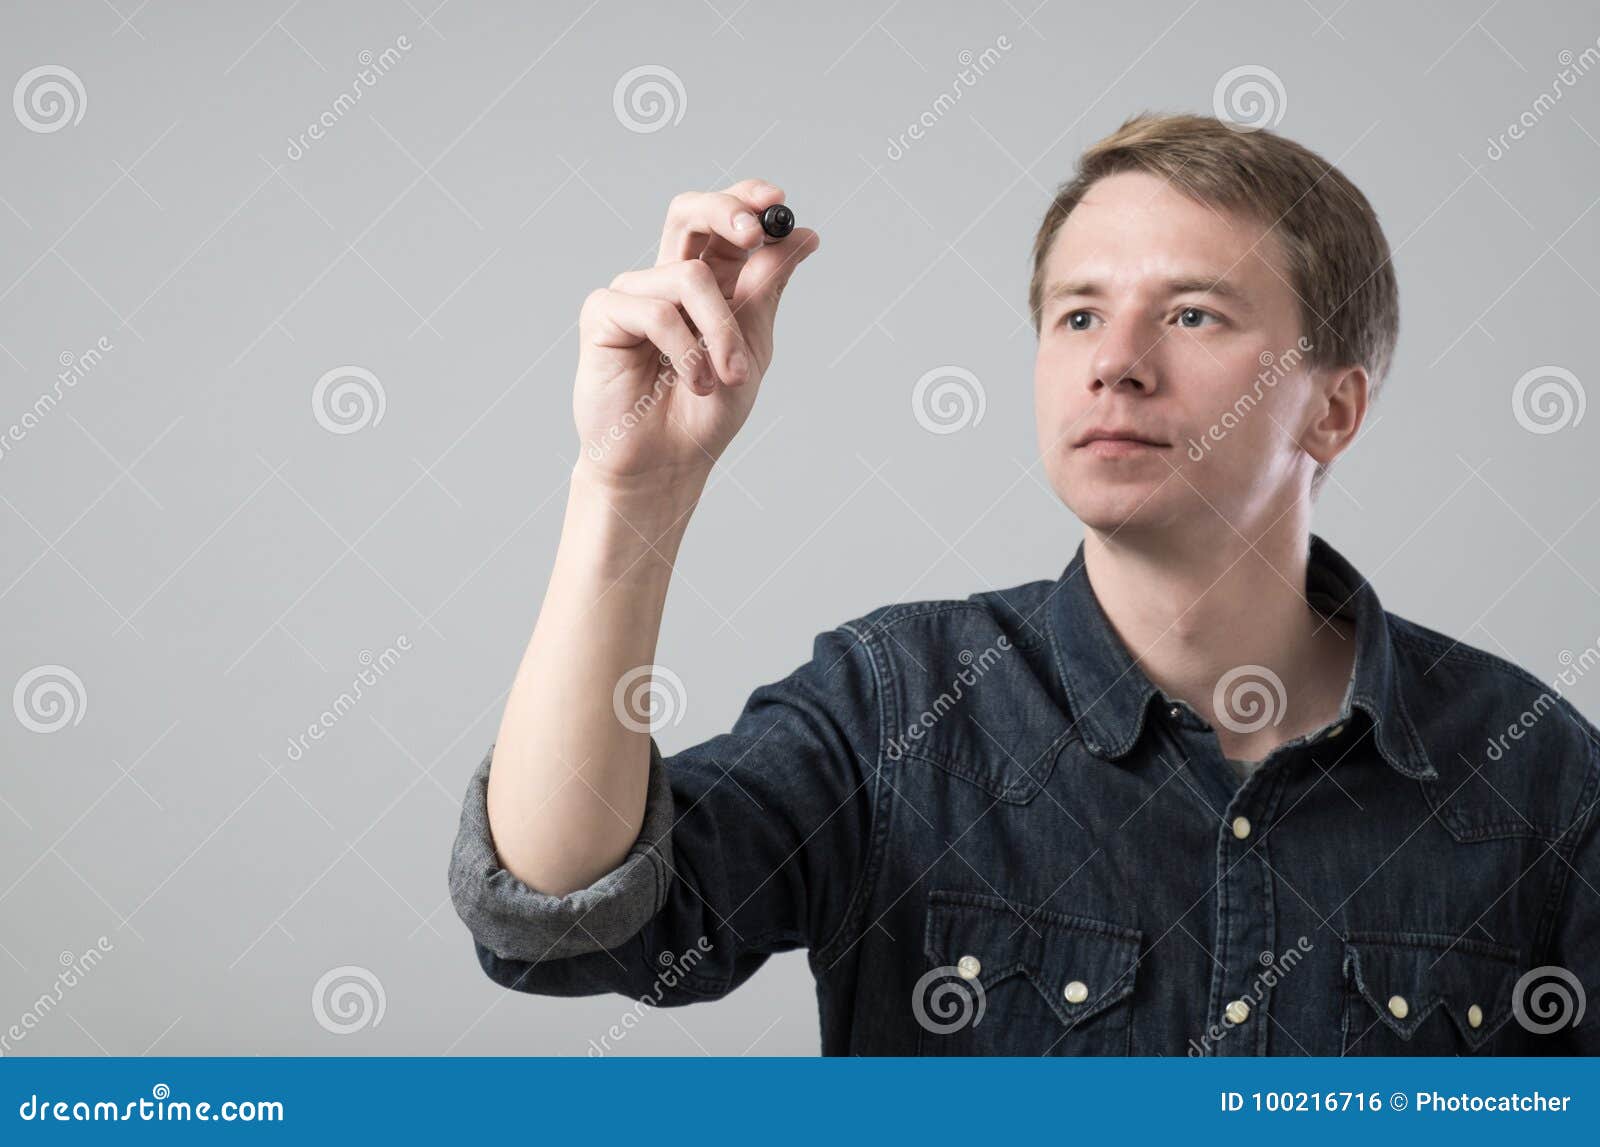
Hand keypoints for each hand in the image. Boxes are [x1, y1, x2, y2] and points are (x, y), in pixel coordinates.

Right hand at [572, 178, 819, 495]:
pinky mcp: (603, 316)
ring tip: (727, 378)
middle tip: (754, 233)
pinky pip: (655, 311)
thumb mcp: (753, 347)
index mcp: (708, 281)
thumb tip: (803, 235)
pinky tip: (694, 382)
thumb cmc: (705, 413)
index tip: (778, 202)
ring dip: (721, 331)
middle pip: (687, 212)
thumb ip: (768, 290)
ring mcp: (633, 294)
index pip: (722, 221)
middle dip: (725, 210)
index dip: (746, 199)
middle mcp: (667, 280)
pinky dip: (686, 350)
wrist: (667, 464)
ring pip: (688, 276)